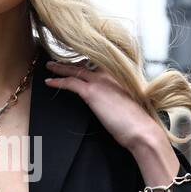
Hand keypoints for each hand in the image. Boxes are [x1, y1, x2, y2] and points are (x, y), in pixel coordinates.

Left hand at [44, 58, 179, 191]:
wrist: (141, 130)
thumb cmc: (136, 123)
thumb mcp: (125, 106)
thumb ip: (115, 100)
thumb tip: (107, 104)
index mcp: (118, 78)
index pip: (97, 66)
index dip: (85, 63)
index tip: (76, 62)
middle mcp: (109, 76)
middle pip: (84, 65)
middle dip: (70, 62)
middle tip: (58, 60)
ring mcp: (100, 82)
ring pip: (75, 70)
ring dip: (60, 68)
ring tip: (49, 66)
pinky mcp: (92, 93)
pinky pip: (71, 83)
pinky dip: (58, 81)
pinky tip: (49, 81)